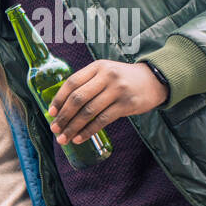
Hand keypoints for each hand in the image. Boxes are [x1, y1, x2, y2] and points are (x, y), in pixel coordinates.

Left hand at [47, 60, 165, 145]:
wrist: (154, 80)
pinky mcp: (127, 104)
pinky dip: (88, 131)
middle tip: (55, 129)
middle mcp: (107, 76)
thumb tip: (61, 108)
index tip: (51, 113)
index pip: (72, 83)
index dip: (59, 99)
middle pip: (78, 98)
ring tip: (64, 138)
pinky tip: (79, 138)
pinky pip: (102, 120)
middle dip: (63, 116)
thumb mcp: (104, 73)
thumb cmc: (122, 79)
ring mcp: (118, 90)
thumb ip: (86, 84)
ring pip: (89, 112)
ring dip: (73, 127)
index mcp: (97, 67)